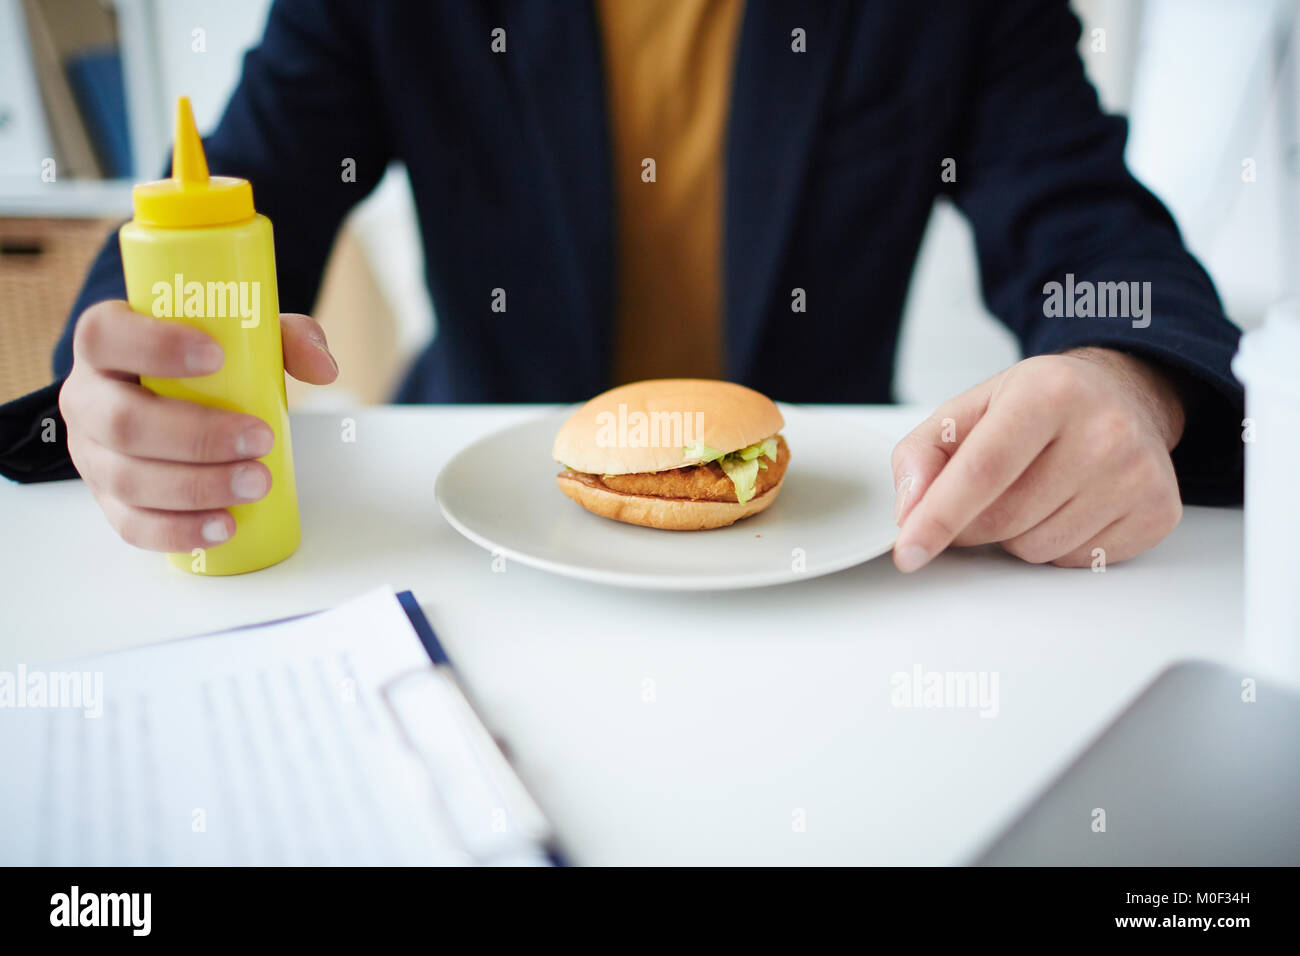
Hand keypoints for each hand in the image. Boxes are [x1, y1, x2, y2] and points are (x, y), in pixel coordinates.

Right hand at [59, 300, 337, 550]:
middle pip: (121, 421)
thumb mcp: (246, 337)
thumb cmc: (205, 363)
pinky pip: (132, 524)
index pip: (104, 335)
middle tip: (261, 440)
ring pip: (128, 478)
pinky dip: (179, 530)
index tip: (216, 357)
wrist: (173, 400)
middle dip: (196, 436)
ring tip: (256, 484)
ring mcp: (92, 454)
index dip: (154, 346)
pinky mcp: (108, 499)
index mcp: (105, 344)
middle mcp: (87, 398)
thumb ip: (288, 338)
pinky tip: (224, 526)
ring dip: (197, 487)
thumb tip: (324, 369)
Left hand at [890, 347, 1186, 571]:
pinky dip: (1056, 544)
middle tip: (983, 494)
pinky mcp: (1158, 512)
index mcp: (1048, 392)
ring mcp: (1137, 474)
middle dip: (972, 523)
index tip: (907, 552)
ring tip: (1035, 489)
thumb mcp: (969, 409)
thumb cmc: (1037, 405)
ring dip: (1016, 534)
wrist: (1123, 395)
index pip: (982, 470)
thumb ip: (921, 455)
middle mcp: (1104, 429)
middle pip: (1003, 520)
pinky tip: (1069, 504)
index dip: (938, 517)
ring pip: (1036, 549)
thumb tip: (909, 511)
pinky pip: (1074, 561)